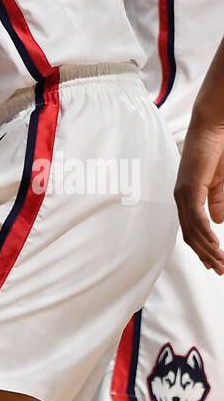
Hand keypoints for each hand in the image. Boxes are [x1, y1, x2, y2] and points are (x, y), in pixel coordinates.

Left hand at [174, 120, 223, 273]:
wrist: (212, 130)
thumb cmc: (215, 152)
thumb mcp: (218, 183)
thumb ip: (216, 202)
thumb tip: (218, 222)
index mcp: (186, 197)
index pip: (191, 229)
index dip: (201, 248)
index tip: (213, 263)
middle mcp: (180, 197)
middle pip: (190, 234)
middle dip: (205, 254)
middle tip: (219, 270)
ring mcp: (183, 193)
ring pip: (193, 230)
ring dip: (208, 249)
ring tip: (221, 263)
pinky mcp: (190, 188)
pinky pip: (196, 217)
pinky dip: (206, 234)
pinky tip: (215, 245)